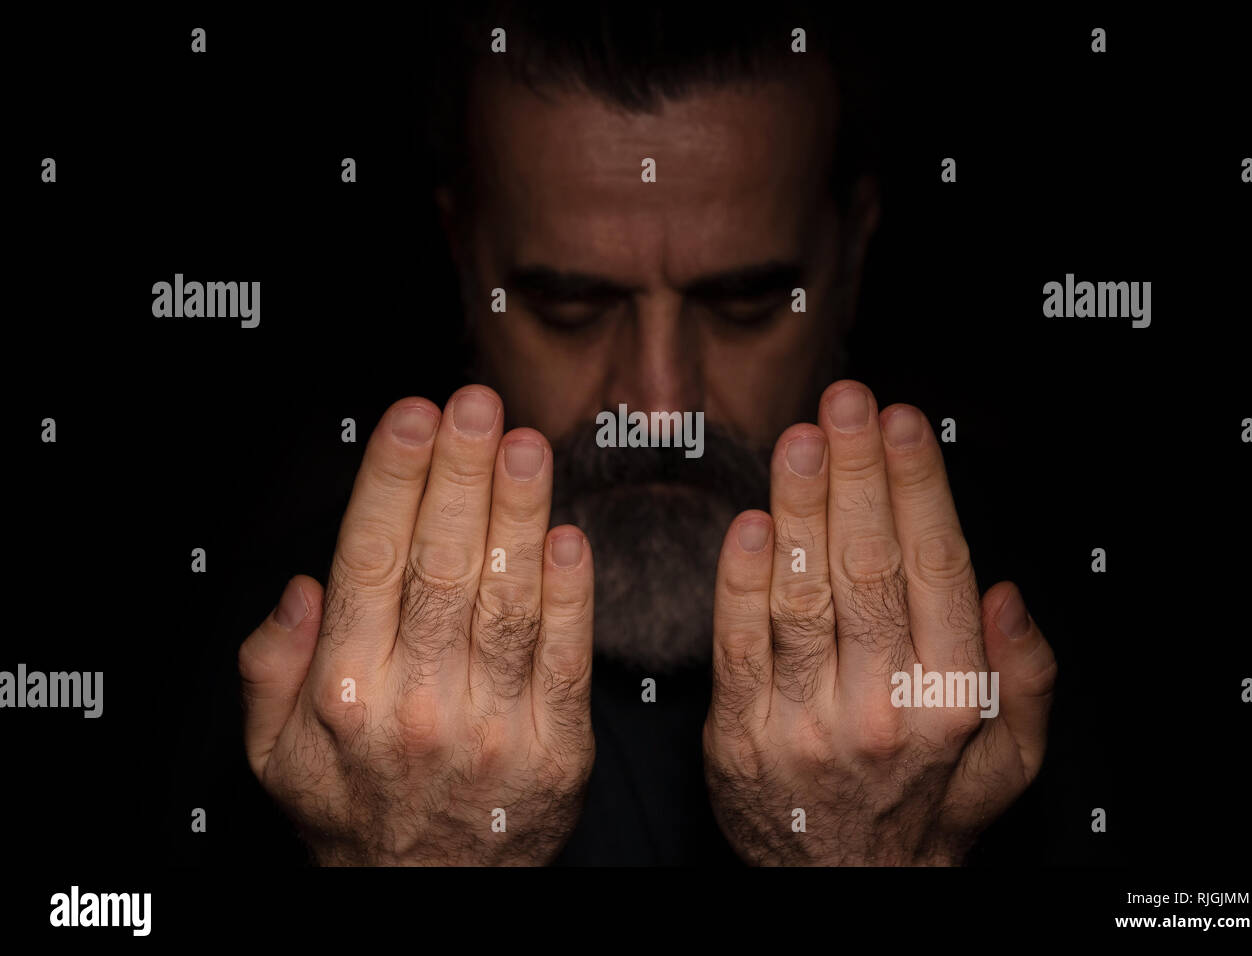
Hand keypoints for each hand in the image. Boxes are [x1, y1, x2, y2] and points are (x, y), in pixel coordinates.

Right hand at [238, 388, 594, 864]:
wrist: (430, 898)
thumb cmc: (355, 812)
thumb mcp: (275, 754)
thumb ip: (272, 666)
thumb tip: (305, 586)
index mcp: (346, 691)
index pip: (370, 562)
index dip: (394, 481)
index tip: (413, 415)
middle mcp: (417, 704)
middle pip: (441, 566)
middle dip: (461, 475)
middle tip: (476, 403)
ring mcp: (492, 727)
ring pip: (507, 600)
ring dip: (519, 515)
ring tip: (526, 444)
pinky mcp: (556, 750)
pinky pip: (565, 659)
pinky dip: (571, 596)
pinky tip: (570, 536)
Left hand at [703, 380, 1056, 864]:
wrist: (839, 888)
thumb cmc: (924, 811)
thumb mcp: (1008, 763)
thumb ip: (1022, 679)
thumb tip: (1004, 591)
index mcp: (949, 700)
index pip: (936, 571)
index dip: (918, 488)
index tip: (904, 421)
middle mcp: (880, 708)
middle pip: (869, 569)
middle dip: (858, 475)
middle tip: (847, 400)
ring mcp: (805, 722)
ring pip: (802, 596)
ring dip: (800, 508)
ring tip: (802, 437)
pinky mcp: (739, 736)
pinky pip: (737, 646)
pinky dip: (740, 581)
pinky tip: (751, 522)